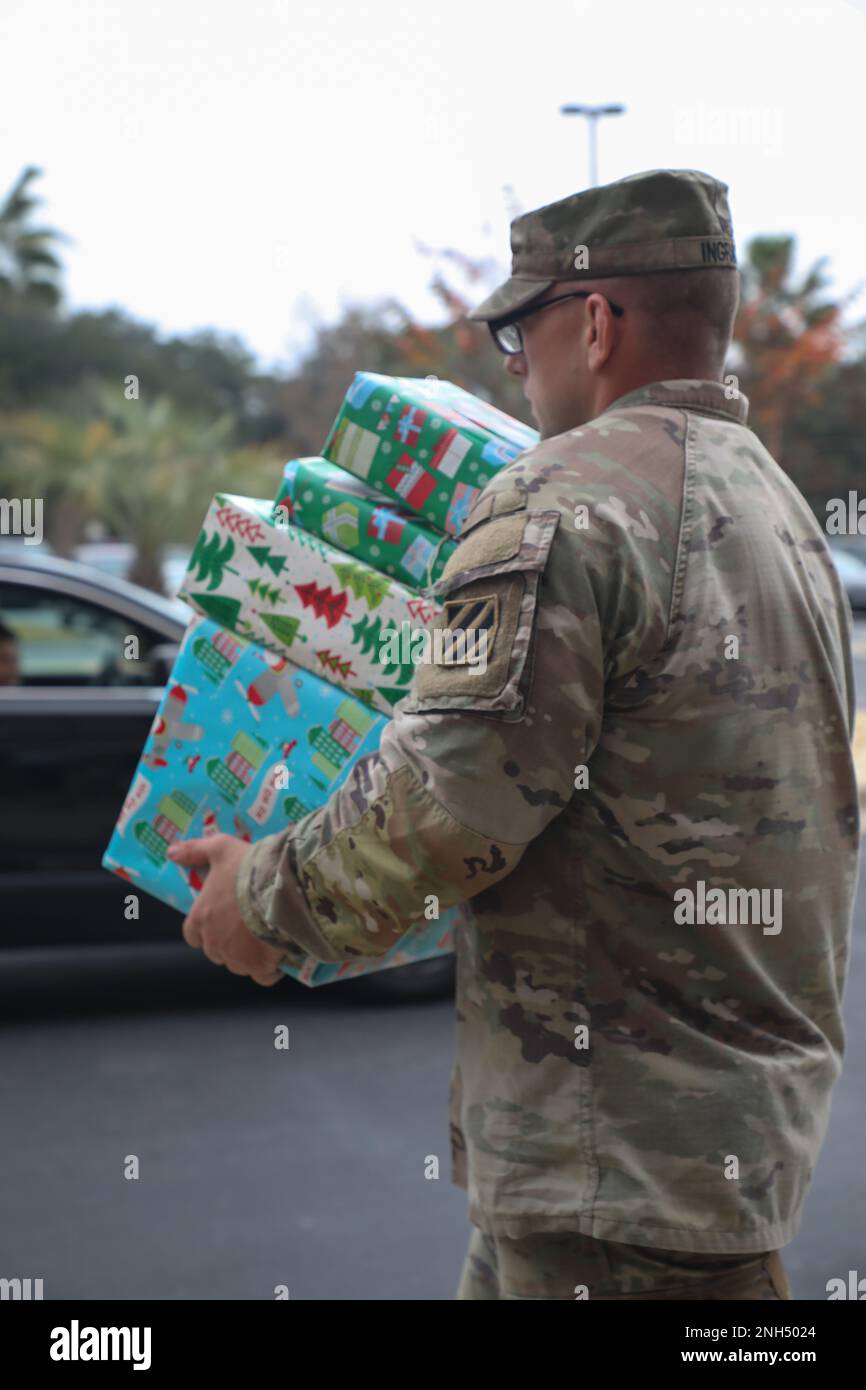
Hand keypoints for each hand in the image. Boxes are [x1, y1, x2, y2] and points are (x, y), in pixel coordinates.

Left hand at [168, 834, 285, 986]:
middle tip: (248, 925)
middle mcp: (214, 943)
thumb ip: (196, 851)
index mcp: (200, 919)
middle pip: (217, 951)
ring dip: (248, 955)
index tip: (220, 920)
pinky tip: (278, 955)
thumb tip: (171, 853)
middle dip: (229, 942)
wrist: (282, 886)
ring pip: (239, 964)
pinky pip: (262, 976)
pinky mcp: (260, 966)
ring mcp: (237, 958)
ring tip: (266, 937)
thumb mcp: (220, 848)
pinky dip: (269, 969)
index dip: (206, 929)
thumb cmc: (248, 867)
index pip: (193, 935)